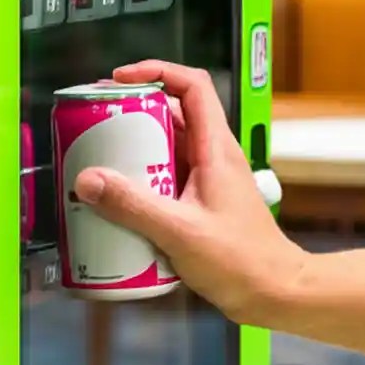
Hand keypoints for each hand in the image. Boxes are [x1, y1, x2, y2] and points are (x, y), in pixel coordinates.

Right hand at [73, 60, 306, 324]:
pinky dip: (141, 182)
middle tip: (94, 122)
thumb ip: (133, 206)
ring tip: (96, 161)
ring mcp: (208, 180)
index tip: (118, 81)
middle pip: (171, 114)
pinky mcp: (201, 203)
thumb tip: (88, 179)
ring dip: (133, 150)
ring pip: (166, 148)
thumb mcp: (180, 232)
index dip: (155, 71)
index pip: (192, 85)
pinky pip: (166, 179)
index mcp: (215, 149)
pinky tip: (117, 203)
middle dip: (131, 113)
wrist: (276, 294)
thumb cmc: (242, 261)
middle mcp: (213, 156)